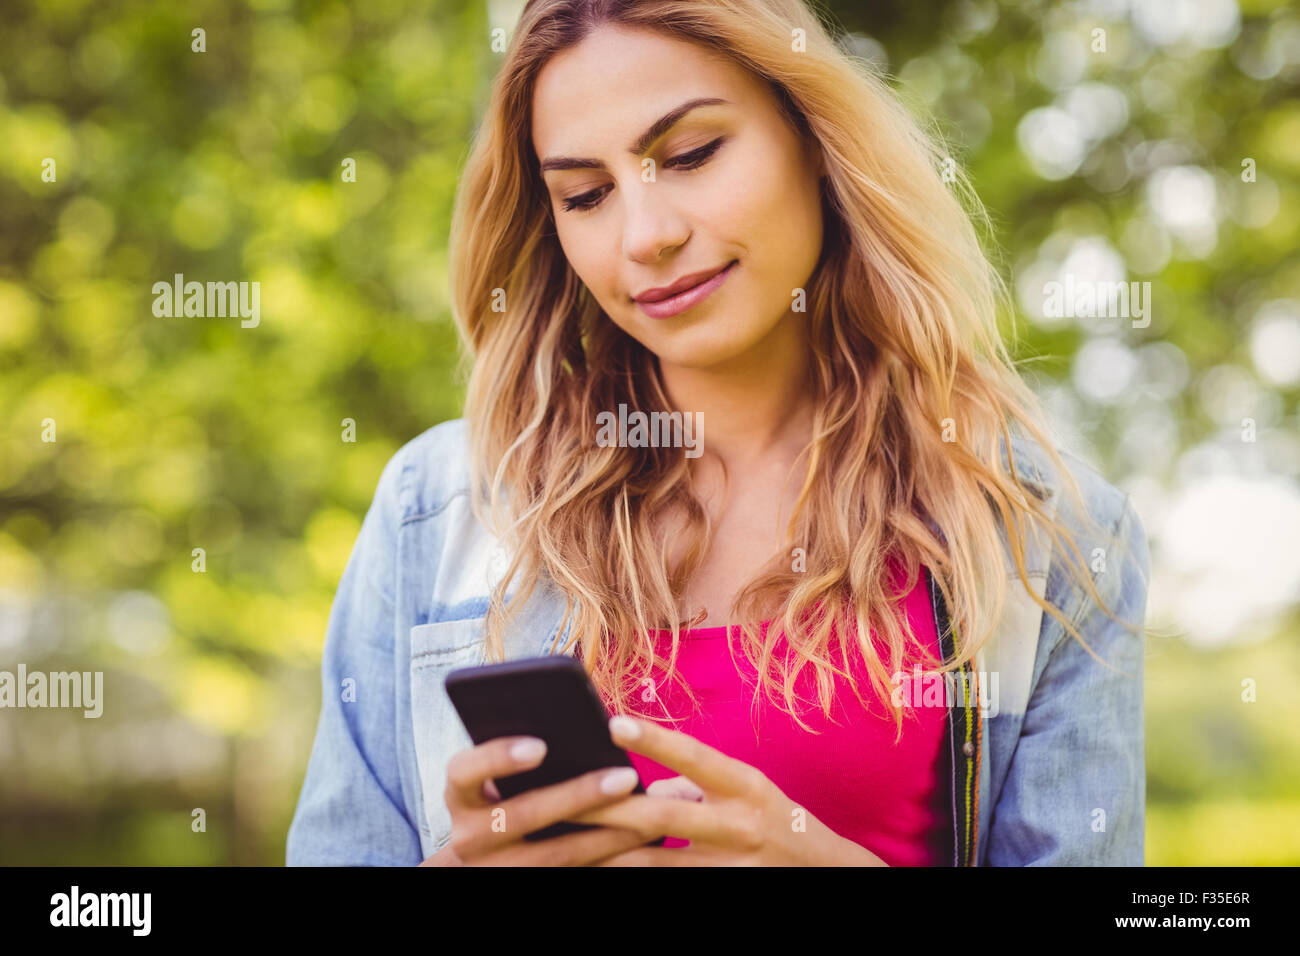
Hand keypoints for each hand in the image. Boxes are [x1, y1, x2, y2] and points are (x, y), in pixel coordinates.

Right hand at [420, 735, 668, 865]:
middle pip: (524, 814)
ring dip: (607, 834)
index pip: (464, 770)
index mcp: (459, 793)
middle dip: (579, 795)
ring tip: (648, 812)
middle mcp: (468, 835)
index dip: (500, 757)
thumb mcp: (495, 775)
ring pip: (556, 855)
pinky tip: (640, 841)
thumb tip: (581, 720)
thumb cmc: (501, 795)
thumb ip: (523, 749)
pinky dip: (607, 858)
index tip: (541, 746)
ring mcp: (495, 869)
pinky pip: (570, 874)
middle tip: (625, 776)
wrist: (483, 860)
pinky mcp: (525, 886)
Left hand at [567, 715, 888, 865]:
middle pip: (662, 818)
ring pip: (655, 865)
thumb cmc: (775, 820)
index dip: (655, 741)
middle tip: (563, 798)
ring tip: (564, 845)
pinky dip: (634, 876)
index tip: (613, 723)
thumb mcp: (745, 790)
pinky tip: (601, 870)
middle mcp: (740, 827)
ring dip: (607, 856)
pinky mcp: (721, 893)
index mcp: (746, 787)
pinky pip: (667, 884)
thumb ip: (692, 786)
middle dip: (607, 810)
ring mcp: (731, 869)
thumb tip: (642, 792)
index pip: (695, 757)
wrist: (825, 874)